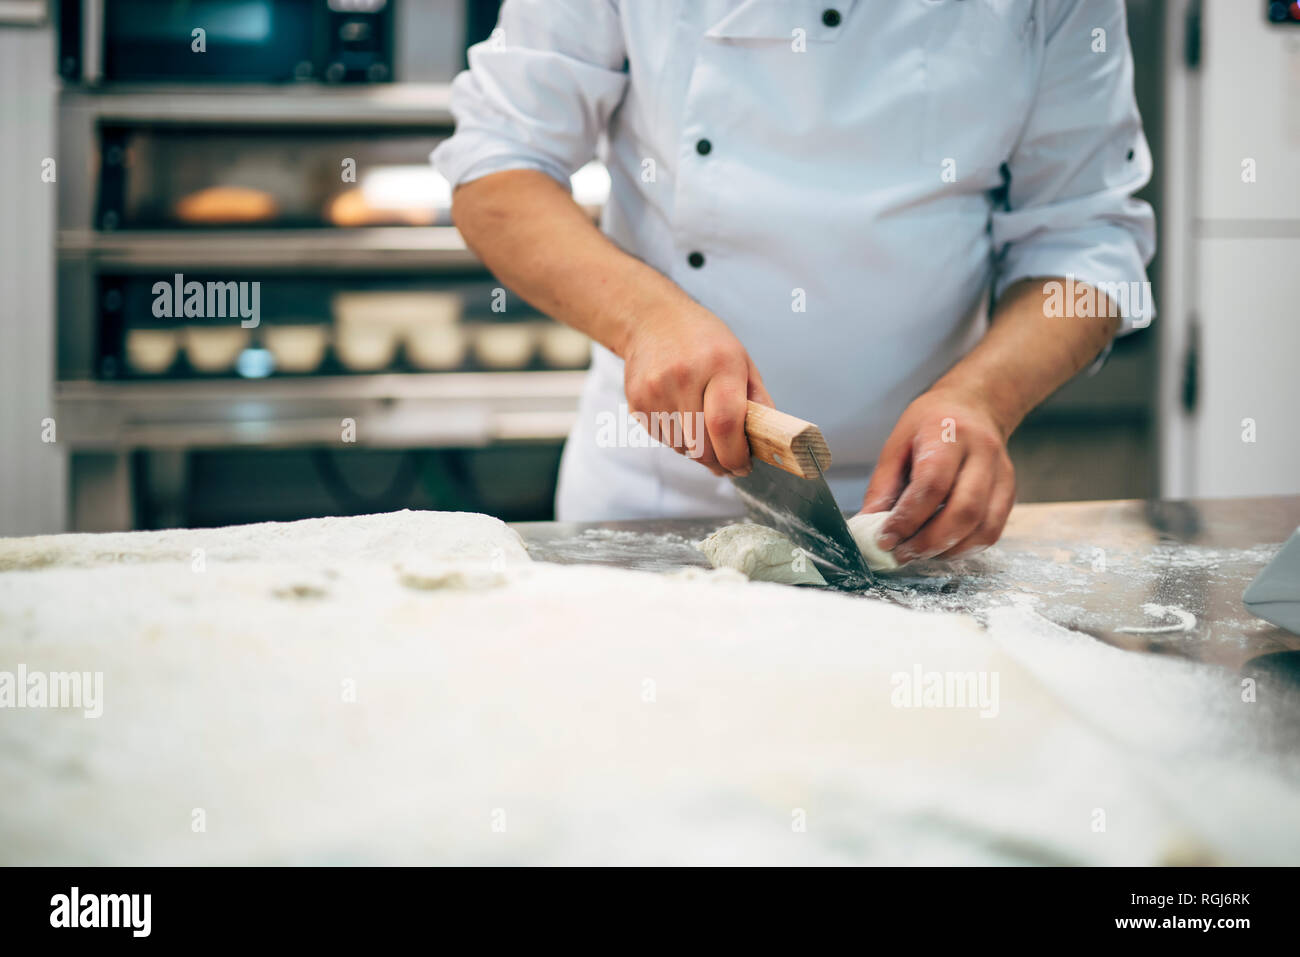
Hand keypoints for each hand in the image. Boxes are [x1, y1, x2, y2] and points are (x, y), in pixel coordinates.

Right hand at [620, 301, 772, 476]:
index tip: (744, 466)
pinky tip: (682, 416)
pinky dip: (677, 439)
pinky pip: (662, 439)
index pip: (725, 424)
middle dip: (719, 461)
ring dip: (697, 451)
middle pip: (702, 444)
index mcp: (719, 364)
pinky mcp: (636, 400)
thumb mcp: (741, 360)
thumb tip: (770, 441)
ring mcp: (655, 389)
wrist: (653, 319)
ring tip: (704, 430)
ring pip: (681, 447)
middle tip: (729, 461)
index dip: (735, 454)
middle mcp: (684, 376)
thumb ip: (758, 401)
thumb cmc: (705, 341)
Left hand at [859, 388, 1015, 562]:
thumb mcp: (897, 444)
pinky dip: (965, 547)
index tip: (886, 538)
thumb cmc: (930, 424)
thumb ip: (882, 487)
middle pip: (964, 510)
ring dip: (948, 550)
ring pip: (983, 527)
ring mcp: (1001, 473)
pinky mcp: (1008, 491)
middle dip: (929, 542)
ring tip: (918, 553)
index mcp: (948, 433)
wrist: (973, 405)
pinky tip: (941, 547)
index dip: (908, 518)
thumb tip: (868, 527)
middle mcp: (982, 452)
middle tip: (901, 553)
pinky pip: (992, 531)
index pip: (933, 484)